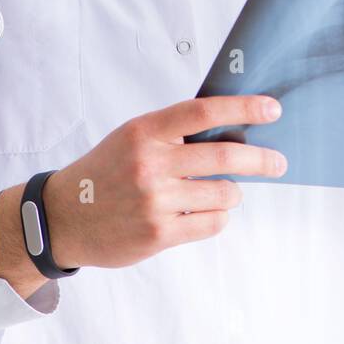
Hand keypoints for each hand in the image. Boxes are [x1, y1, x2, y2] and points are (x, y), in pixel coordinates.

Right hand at [0, 94, 286, 285]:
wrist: (64, 216)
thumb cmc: (107, 170)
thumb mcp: (133, 137)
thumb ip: (174, 132)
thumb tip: (232, 129)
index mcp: (145, 131)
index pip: (203, 112)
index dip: (243, 108)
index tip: (272, 109)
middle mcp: (150, 164)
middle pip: (224, 157)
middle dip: (261, 159)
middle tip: (278, 162)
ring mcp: (155, 201)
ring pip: (223, 194)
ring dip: (232, 192)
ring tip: (223, 191)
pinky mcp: (158, 234)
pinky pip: (211, 224)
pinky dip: (217, 216)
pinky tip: (205, 212)